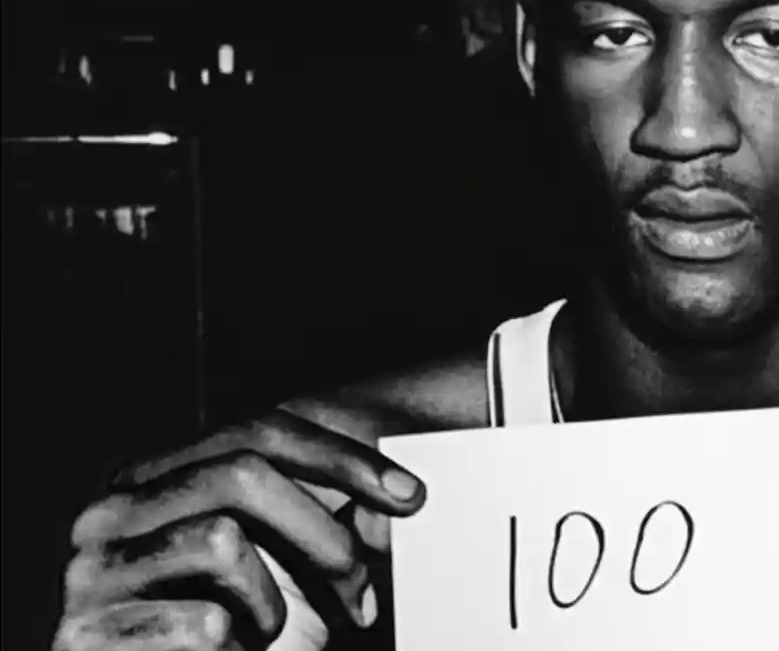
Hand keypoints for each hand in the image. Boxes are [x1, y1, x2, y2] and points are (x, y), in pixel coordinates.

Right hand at [53, 410, 425, 649]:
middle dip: (323, 531)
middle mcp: (111, 513)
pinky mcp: (85, 635)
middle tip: (360, 593)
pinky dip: (237, 649)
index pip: (260, 431)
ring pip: (223, 541)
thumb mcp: (278, 565)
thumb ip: (315, 514)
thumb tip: (401, 490)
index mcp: (155, 479)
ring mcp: (91, 572)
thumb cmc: (230, 640)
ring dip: (273, 604)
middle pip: (243, 473)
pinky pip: (205, 620)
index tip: (411, 494)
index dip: (342, 457)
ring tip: (264, 636)